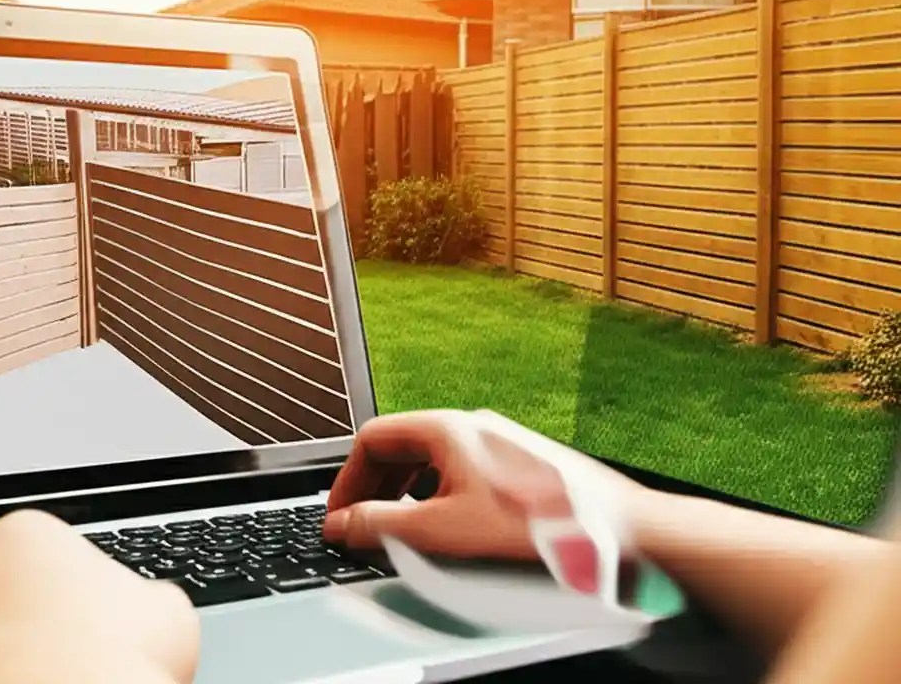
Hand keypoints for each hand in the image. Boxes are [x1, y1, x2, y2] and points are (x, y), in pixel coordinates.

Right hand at [322, 410, 647, 559]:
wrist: (618, 532)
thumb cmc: (543, 526)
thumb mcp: (444, 532)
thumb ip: (383, 525)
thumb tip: (343, 522)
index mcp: (448, 429)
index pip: (372, 440)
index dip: (347, 480)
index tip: (342, 514)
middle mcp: (473, 427)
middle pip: (401, 448)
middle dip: (375, 490)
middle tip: (364, 527)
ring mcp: (499, 443)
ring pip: (431, 461)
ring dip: (406, 496)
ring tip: (404, 534)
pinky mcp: (520, 464)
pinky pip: (461, 472)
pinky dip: (439, 497)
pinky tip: (451, 530)